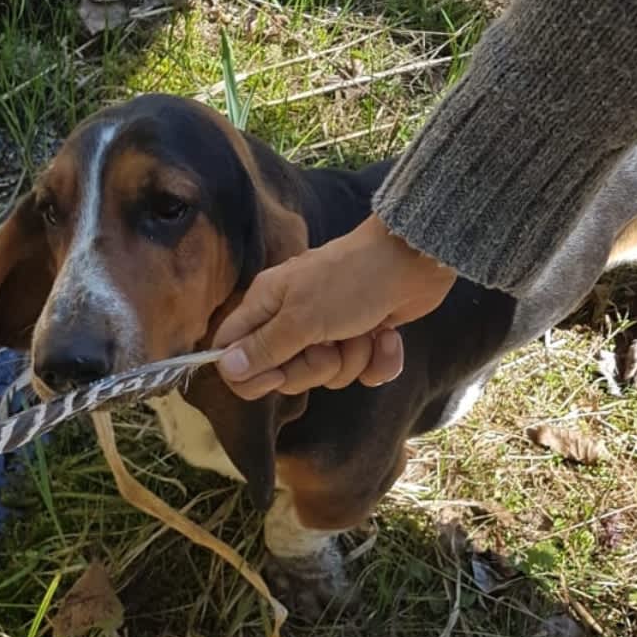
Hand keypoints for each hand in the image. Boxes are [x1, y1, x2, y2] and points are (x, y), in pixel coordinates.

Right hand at [213, 213, 455, 398]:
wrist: (411, 260)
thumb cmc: (351, 280)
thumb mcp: (301, 318)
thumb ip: (264, 347)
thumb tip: (225, 368)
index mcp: (267, 305)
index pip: (234, 351)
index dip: (248, 374)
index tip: (274, 376)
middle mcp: (292, 318)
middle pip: (284, 373)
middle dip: (314, 368)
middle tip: (329, 345)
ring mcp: (329, 329)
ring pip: (326, 375)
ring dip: (351, 360)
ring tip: (363, 332)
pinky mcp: (362, 337)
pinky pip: (361, 372)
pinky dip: (378, 360)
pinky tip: (388, 338)